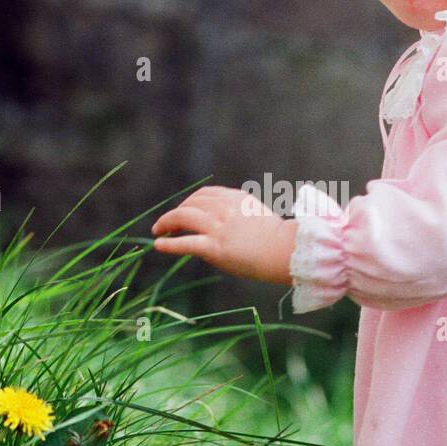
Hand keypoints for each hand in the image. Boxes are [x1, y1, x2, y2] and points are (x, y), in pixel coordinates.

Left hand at [151, 186, 297, 285]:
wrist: (288, 251)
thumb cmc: (280, 240)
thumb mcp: (259, 217)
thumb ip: (242, 215)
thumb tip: (229, 225)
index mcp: (237, 199)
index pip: (206, 194)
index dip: (191, 201)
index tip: (185, 210)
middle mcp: (225, 209)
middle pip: (192, 203)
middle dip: (177, 211)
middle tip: (167, 222)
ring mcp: (219, 228)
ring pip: (183, 217)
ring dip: (167, 222)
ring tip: (159, 230)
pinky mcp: (216, 248)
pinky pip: (186, 243)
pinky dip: (169, 243)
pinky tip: (158, 244)